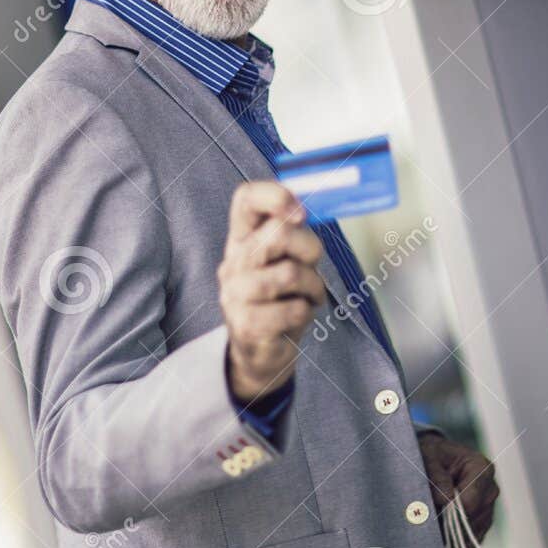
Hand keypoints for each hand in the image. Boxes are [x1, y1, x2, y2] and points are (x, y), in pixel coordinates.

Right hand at [218, 181, 325, 400]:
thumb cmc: (281, 299)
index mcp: (242, 238)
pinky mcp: (246, 325)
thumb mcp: (287, 259)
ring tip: (308, 295)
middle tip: (312, 265)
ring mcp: (235, 294)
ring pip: (290, 273)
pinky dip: (307, 311)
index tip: (301, 211)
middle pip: (277, 234)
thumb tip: (308, 207)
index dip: (275, 196)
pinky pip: (294, 309)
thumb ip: (293, 234)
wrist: (262, 352)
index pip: (246, 199)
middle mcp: (234, 262)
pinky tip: (298, 315)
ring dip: (312, 286)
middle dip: (309, 249)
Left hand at [418, 432, 498, 537]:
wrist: (435, 458)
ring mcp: (488, 506)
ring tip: (432, 521)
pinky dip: (456, 539)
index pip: (472, 500)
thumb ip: (436, 475)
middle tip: (427, 517)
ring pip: (474, 531)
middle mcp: (490, 489)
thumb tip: (445, 499)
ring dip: (452, 531)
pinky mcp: (482, 520)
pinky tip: (441, 531)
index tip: (433, 510)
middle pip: (474, 518)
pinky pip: (472, 538)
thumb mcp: (428, 456)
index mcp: (482, 468)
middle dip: (450, 521)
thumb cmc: (433, 455)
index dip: (452, 510)